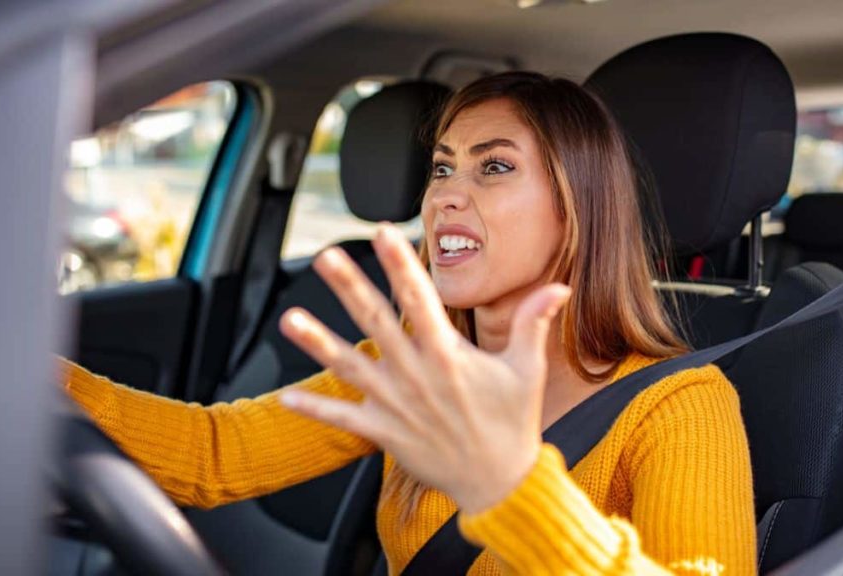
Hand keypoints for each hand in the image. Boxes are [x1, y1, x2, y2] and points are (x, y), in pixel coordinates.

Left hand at [278, 224, 569, 513]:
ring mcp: (397, 406)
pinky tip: (285, 396)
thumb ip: (533, 323)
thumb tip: (557, 286)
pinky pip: (343, 420)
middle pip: (377, 323)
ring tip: (290, 319)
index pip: (421, 299)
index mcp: (449, 356)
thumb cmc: (513, 423)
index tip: (384, 233)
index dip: (401, 264)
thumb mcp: (527, 370)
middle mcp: (417, 376)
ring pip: (350, 367)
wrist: (499, 483)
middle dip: (350, 288)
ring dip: (318, 343)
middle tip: (325, 257)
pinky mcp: (385, 433)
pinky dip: (315, 409)